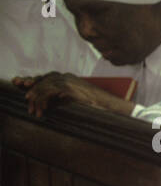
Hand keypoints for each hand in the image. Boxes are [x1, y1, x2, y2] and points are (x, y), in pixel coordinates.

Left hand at [14, 72, 134, 117]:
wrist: (111, 106)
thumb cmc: (98, 105)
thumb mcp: (79, 99)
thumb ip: (66, 97)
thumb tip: (55, 100)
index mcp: (69, 79)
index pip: (47, 77)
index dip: (34, 82)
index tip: (22, 86)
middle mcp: (67, 77)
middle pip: (43, 79)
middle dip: (31, 85)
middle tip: (23, 94)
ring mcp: (68, 81)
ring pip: (45, 85)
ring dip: (37, 97)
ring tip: (33, 108)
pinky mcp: (70, 88)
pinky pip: (51, 91)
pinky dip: (45, 99)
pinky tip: (43, 107)